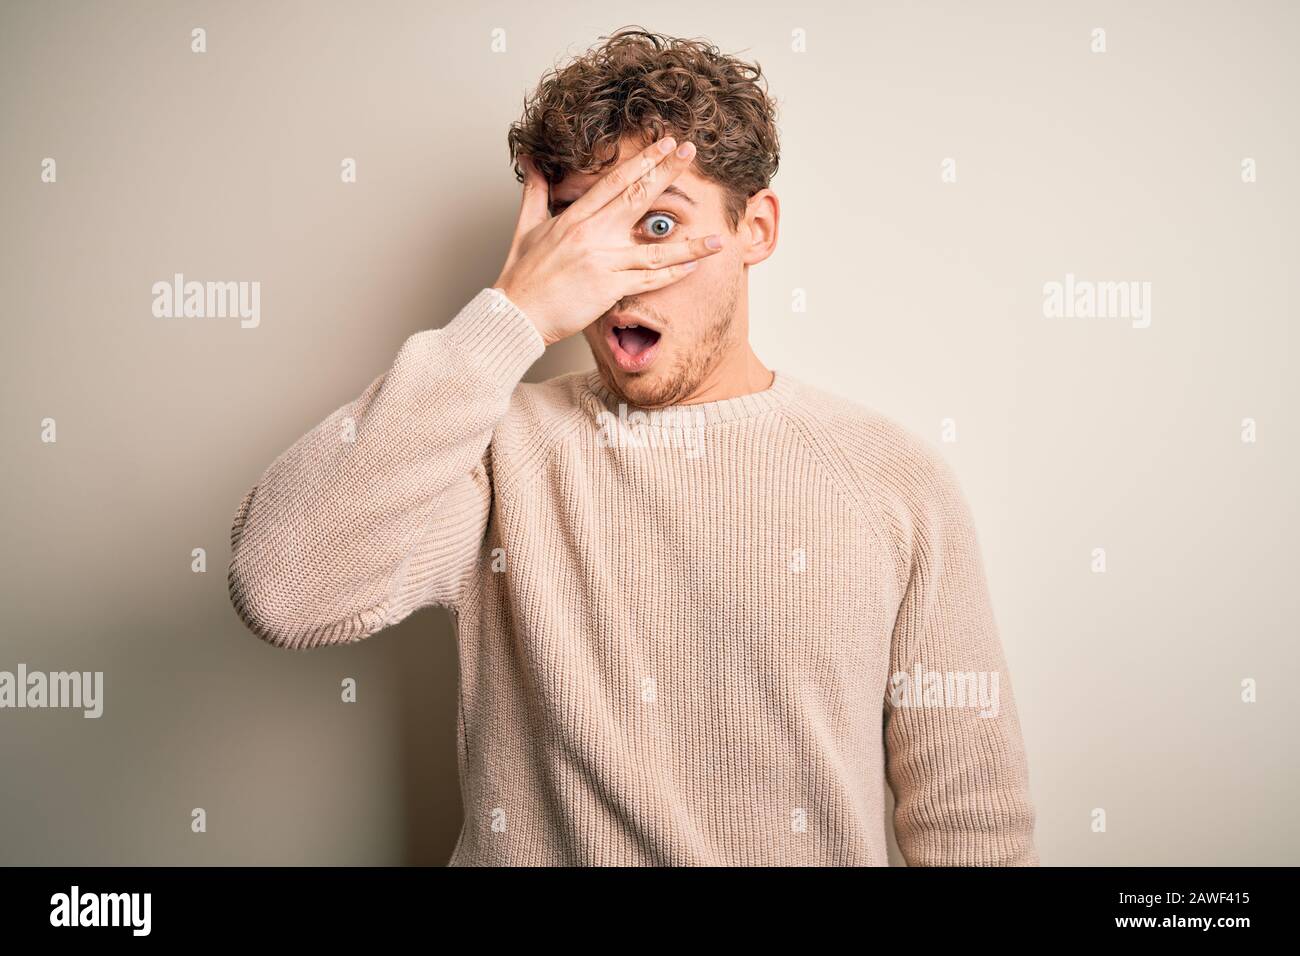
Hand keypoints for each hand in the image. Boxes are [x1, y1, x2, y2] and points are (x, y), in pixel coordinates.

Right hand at [492, 135, 723, 345]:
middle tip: (690, 153)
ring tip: (717, 237)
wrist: (516, 314)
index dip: (643, 161)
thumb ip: (535, 191)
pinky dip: (672, 275)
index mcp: (574, 217)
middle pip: (637, 198)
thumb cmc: (521, 275)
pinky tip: (694, 268)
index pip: (615, 181)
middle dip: (667, 174)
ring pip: (654, 250)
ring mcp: (602, 262)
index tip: (665, 144)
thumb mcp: (526, 226)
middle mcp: (591, 235)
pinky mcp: (608, 290)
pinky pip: (648, 281)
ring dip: (689, 244)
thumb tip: (531, 161)